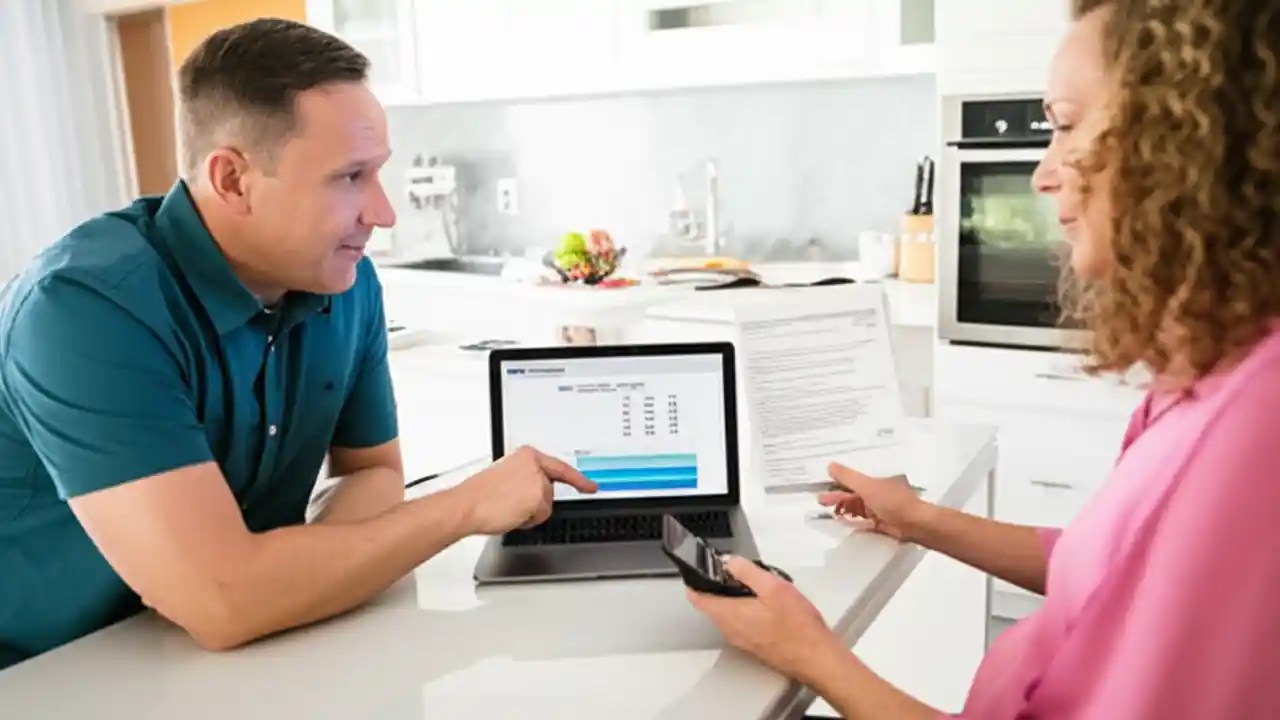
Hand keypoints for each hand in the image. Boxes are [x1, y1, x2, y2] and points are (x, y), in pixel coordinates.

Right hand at [454, 446, 597, 534]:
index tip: (592, 486)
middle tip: (510, 504)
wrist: (467, 504)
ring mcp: (538, 480)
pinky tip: (510, 513)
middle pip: (549, 491)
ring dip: (529, 512)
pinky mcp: (538, 497)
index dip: (578, 479)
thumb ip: (526, 477)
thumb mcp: (506, 474)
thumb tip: (537, 491)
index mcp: (527, 455)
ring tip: (506, 507)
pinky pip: (541, 516)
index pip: (560, 467)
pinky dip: (527, 520)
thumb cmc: (480, 494)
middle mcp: (535, 464)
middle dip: (535, 503)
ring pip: (545, 505)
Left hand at [686, 556, 844, 682]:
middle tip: (738, 572)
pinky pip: (740, 623)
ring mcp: (741, 640)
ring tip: (757, 586)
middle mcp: (730, 630)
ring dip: (734, 598)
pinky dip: (745, 611)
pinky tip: (767, 604)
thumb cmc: (798, 625)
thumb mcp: (774, 587)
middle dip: (719, 586)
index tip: (704, 568)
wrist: (816, 658)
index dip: (696, 580)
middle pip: (712, 605)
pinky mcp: (754, 645)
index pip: (696, 597)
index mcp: (729, 614)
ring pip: (727, 614)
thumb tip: (729, 562)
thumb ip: (747, 571)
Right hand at [818, 464, 929, 541]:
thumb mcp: (867, 487)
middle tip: (821, 502)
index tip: (823, 486)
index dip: (837, 482)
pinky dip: (854, 522)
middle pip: (853, 495)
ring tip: (831, 514)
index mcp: (874, 482)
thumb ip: (848, 477)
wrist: (916, 524)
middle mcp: (876, 494)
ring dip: (844, 510)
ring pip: (857, 508)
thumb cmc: (893, 502)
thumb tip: (831, 465)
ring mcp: (879, 509)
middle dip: (837, 498)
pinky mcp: (881, 524)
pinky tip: (844, 524)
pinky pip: (864, 522)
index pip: (852, 480)